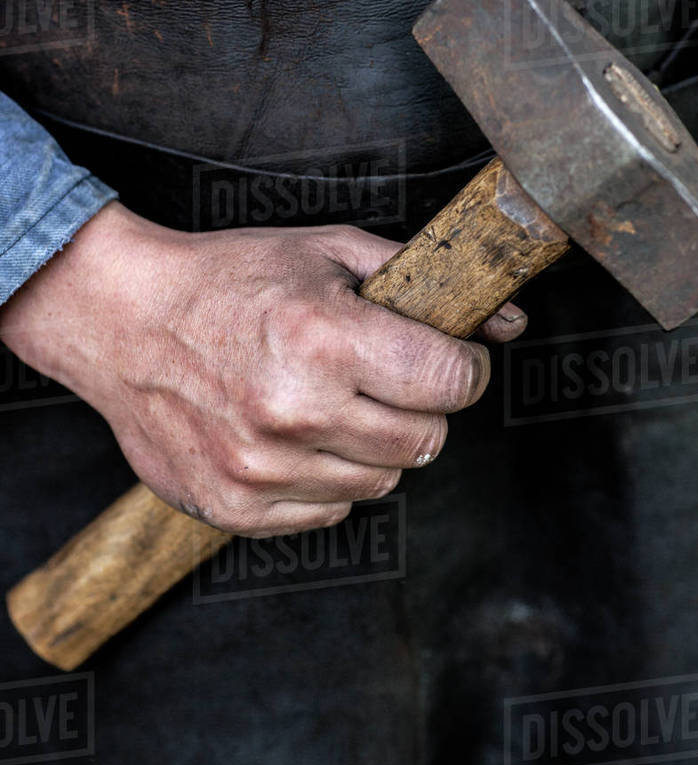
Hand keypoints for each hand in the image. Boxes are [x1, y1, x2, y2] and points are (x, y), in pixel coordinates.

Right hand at [0, 203, 526, 535]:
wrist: (122, 318)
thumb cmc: (229, 279)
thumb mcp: (327, 252)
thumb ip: (420, 280)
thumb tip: (509, 321)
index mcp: (324, 340)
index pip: (452, 383)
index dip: (464, 369)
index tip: (449, 359)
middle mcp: (294, 411)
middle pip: (426, 441)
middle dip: (422, 407)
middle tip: (384, 377)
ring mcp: (260, 468)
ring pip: (381, 482)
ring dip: (373, 446)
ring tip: (329, 402)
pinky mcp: (234, 508)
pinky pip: (329, 512)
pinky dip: (327, 480)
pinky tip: (294, 435)